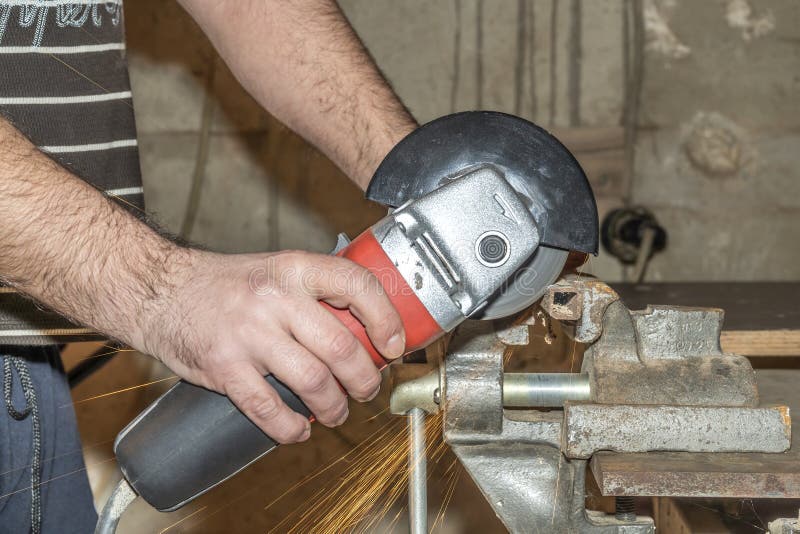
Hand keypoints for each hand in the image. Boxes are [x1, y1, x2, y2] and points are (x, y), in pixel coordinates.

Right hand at [137, 249, 404, 443]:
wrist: (160, 291)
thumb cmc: (225, 284)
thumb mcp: (276, 270)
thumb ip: (315, 294)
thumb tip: (365, 329)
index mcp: (294, 269)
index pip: (356, 284)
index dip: (385, 317)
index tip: (394, 344)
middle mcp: (274, 299)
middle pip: (341, 347)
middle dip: (364, 378)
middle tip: (367, 388)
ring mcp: (249, 334)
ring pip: (313, 381)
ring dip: (335, 406)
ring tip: (337, 411)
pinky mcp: (224, 367)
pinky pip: (269, 408)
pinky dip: (291, 427)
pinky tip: (298, 429)